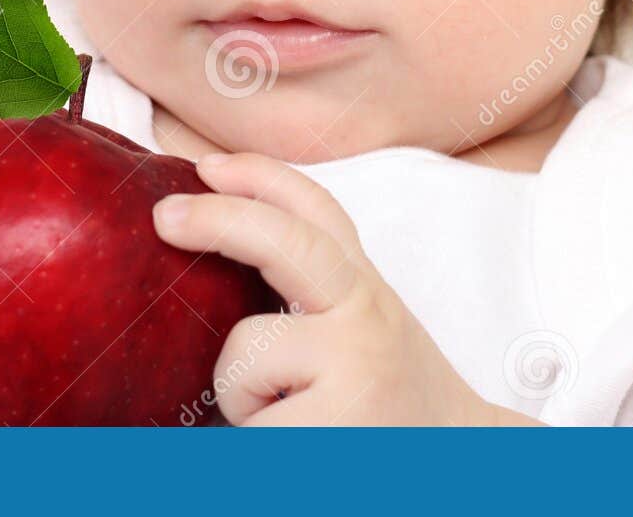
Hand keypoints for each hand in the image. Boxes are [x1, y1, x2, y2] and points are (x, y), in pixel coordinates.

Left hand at [151, 151, 514, 424]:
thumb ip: (316, 293)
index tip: (207, 165)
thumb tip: (219, 262)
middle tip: (166, 218)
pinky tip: (297, 452)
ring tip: (288, 426)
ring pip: (241, 358)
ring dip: (240, 398)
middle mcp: (364, 316)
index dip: (259, 177)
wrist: (466, 466)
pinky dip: (250, 443)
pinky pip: (246, 429)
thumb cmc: (395, 409)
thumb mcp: (366, 332)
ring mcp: (354, 368)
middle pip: (285, 242)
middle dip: (219, 220)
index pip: (316, 213)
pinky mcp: (333, 427)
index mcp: (365, 291)